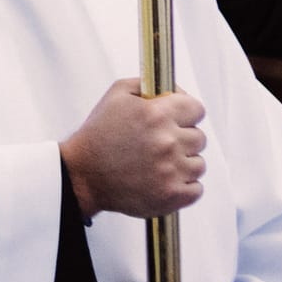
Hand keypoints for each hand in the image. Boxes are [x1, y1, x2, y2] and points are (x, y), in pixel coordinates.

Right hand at [59, 78, 205, 218]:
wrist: (82, 174)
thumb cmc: (99, 134)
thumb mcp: (115, 96)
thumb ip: (147, 86)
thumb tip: (175, 90)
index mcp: (155, 114)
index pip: (196, 109)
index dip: (187, 112)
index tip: (179, 118)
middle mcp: (167, 141)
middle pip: (199, 137)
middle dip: (182, 138)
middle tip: (160, 143)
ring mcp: (171, 171)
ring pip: (199, 164)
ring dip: (183, 163)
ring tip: (158, 163)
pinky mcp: (172, 195)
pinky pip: (196, 189)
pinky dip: (183, 186)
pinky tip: (163, 180)